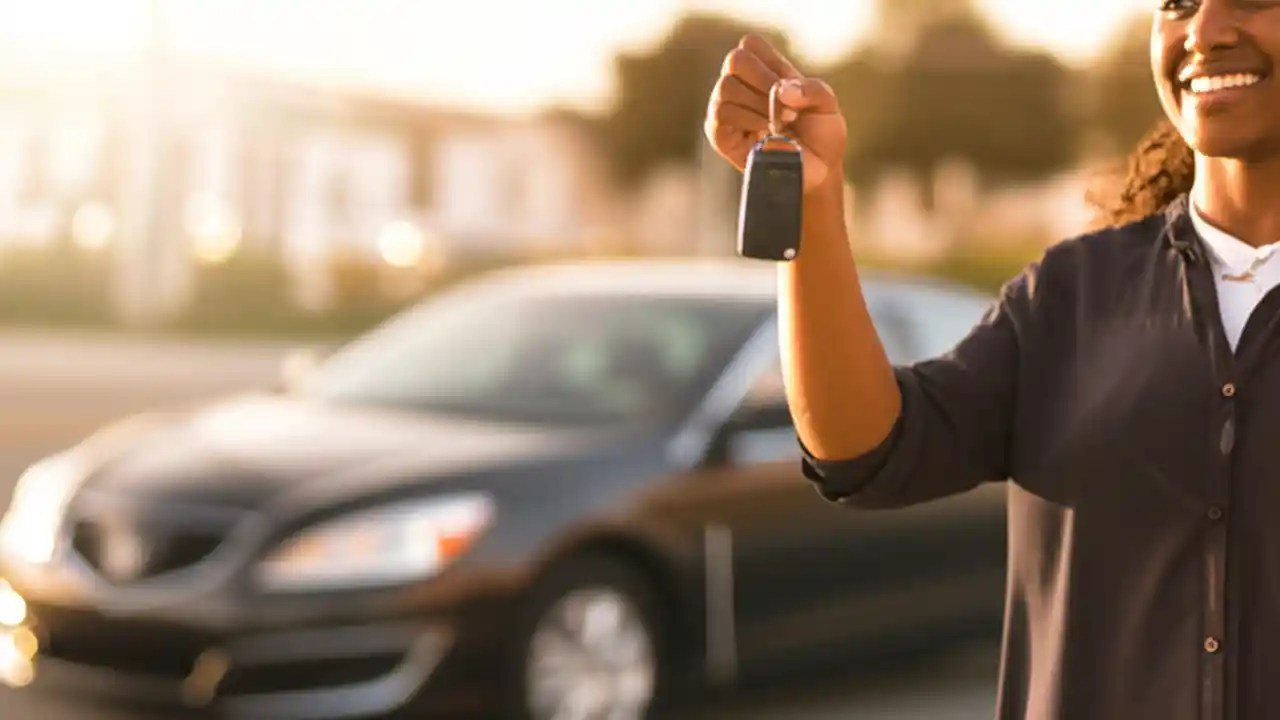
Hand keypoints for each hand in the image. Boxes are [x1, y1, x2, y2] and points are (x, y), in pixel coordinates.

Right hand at [704, 34, 846, 194]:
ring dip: (758, 105)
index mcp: (764, 72)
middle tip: (785, 108)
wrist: (814, 172)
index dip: (766, 60)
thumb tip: (781, 90)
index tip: (785, 84)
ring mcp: (725, 109)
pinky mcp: (718, 134)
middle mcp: (740, 86)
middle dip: (763, 82)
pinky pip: (721, 114)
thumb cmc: (820, 137)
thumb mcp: (827, 105)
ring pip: (726, 88)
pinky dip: (747, 120)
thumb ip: (811, 89)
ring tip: (777, 124)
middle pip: (735, 60)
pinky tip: (764, 132)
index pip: (749, 45)